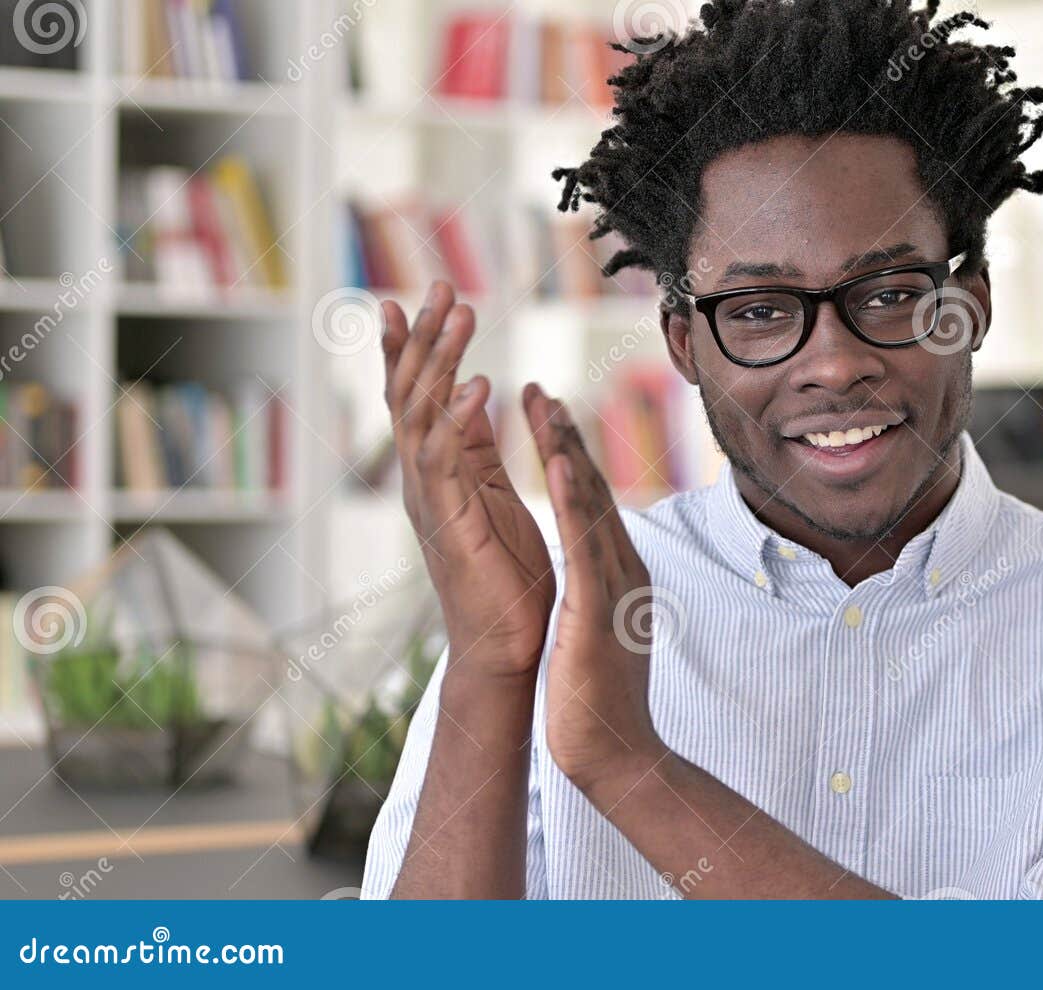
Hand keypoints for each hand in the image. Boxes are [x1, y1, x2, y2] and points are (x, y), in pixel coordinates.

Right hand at [382, 282, 555, 681]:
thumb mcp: (490, 493)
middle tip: (438, 282)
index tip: (417, 296)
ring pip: (421, 414)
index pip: (417, 396)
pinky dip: (457, 420)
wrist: (506, 645)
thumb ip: (476, 447)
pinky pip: (445, 462)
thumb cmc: (504, 575)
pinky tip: (479, 386)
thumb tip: (474, 398)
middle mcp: (421, 479)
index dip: (414, 345)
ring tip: (459, 312)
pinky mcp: (449, 523)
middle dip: (422, 334)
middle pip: (409, 392)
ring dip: (439, 360)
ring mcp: (429, 499)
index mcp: (436, 470)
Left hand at [524, 389, 666, 790]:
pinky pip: (585, 547)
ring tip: (546, 407)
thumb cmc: (599, 700)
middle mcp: (621, 568)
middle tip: (541, 390)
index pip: (591, 503)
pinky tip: (562, 468)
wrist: (619, 753)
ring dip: (568, 452)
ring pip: (590, 506)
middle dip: (565, 438)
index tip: (548, 417)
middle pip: (592, 490)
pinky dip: (575, 504)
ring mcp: (613, 585)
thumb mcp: (598, 630)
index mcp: (616, 573)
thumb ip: (600, 595)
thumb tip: (596, 575)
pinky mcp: (598, 608)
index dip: (571, 455)